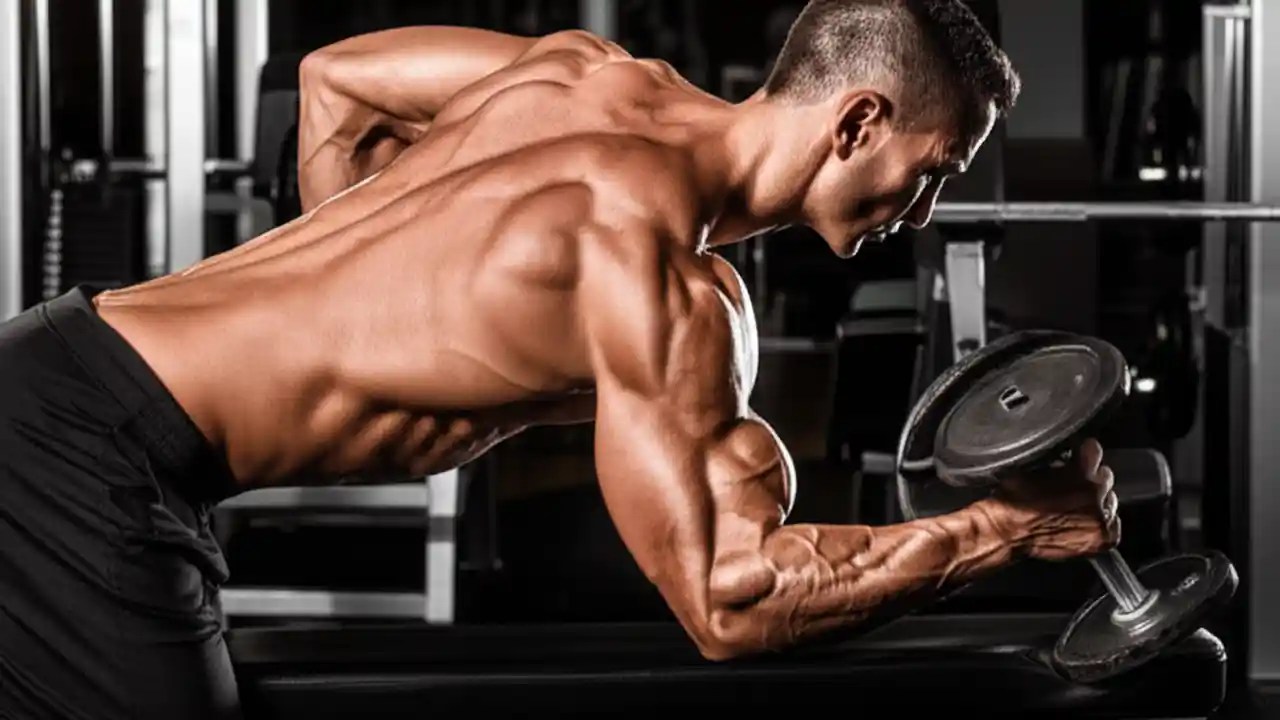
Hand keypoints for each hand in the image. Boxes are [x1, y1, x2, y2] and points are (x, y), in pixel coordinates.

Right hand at [986, 438, 1119, 561]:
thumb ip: (1058, 462)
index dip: (1083, 453)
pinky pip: (1113, 526)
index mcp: (1080, 470)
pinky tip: (1082, 524)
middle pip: (1105, 477)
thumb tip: (1067, 458)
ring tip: (1074, 509)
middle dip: (1090, 480)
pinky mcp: (1102, 538)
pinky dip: (1101, 524)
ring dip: (1096, 503)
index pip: (1095, 450)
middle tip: (1072, 488)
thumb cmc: (1012, 501)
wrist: (1006, 532)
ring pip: (1110, 501)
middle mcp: (1095, 492)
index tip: (1078, 456)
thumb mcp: (1032, 467)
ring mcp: (1100, 517)